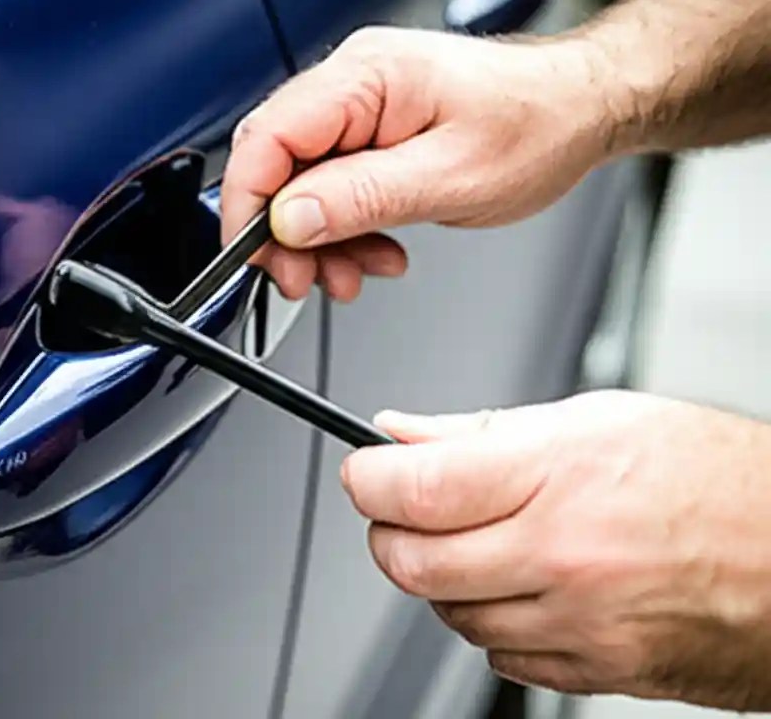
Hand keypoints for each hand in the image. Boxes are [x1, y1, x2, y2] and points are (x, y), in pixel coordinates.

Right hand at [220, 26, 618, 300]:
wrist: (580, 112)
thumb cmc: (536, 126)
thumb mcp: (448, 179)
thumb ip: (359, 198)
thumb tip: (287, 219)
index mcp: (366, 77)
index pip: (266, 138)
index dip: (248, 205)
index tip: (256, 256)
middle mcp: (353, 83)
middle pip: (273, 162)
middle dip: (283, 232)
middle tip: (305, 279)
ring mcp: (360, 106)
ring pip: (298, 182)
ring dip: (318, 239)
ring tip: (354, 272)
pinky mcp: (370, 131)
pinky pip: (329, 184)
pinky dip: (343, 228)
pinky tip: (374, 251)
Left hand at [341, 390, 770, 710]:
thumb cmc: (719, 480)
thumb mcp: (600, 419)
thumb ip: (483, 432)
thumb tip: (403, 433)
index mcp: (558, 476)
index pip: (413, 488)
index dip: (369, 480)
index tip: (367, 473)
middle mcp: (562, 554)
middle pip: (412, 563)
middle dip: (389, 535)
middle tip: (404, 512)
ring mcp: (578, 620)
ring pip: (450, 614)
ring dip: (443, 580)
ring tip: (485, 544)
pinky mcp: (595, 669)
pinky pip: (500, 659)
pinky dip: (492, 625)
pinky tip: (524, 589)